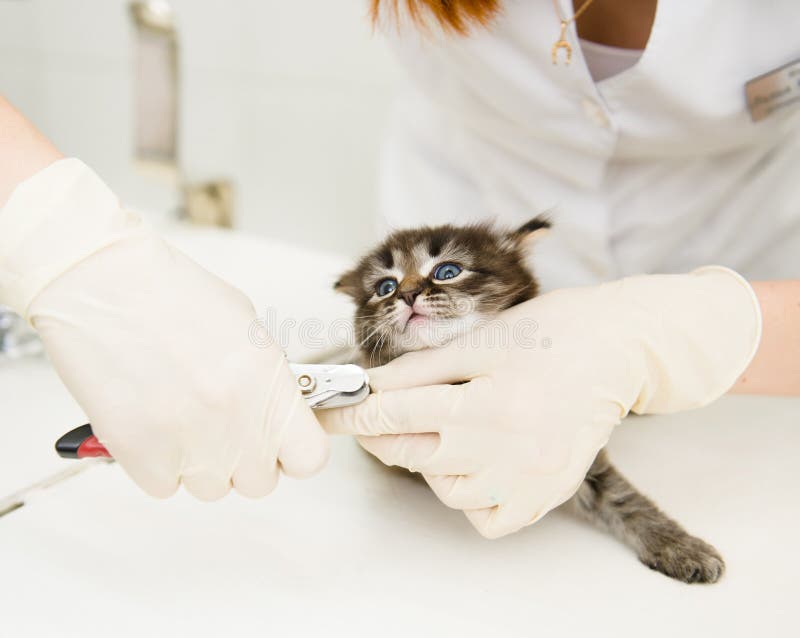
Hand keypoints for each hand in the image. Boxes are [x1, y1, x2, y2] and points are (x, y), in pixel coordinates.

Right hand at [0, 159, 327, 498]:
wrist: (102, 286)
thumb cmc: (170, 295)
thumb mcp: (246, 330)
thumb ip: (269, 383)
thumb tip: (275, 415)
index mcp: (269, 384)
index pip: (309, 458)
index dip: (297, 453)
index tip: (284, 444)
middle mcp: (235, 420)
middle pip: (260, 482)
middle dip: (246, 459)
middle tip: (225, 425)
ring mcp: (188, 443)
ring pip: (212, 488)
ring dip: (202, 462)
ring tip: (180, 414)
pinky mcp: (140, 456)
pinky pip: (164, 486)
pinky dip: (158, 464)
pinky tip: (152, 423)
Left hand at [319, 269, 760, 537]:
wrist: (618, 350)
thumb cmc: (553, 333)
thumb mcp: (481, 341)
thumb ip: (423, 369)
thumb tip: (374, 386)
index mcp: (489, 403)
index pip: (397, 414)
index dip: (354, 412)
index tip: (328, 413)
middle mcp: (509, 450)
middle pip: (415, 454)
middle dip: (382, 434)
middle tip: (375, 415)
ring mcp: (530, 479)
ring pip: (446, 492)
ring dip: (427, 464)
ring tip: (442, 430)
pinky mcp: (546, 493)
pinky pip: (487, 517)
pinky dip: (469, 497)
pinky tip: (473, 463)